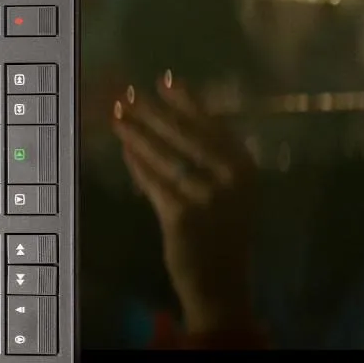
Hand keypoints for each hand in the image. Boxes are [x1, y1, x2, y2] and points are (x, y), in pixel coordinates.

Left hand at [111, 70, 258, 333]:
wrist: (223, 282)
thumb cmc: (226, 233)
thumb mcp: (233, 192)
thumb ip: (215, 160)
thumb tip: (177, 120)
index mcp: (245, 168)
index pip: (213, 124)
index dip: (188, 101)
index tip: (165, 80)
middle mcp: (230, 178)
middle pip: (185, 135)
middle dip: (154, 112)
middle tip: (129, 95)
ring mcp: (207, 198)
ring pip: (164, 157)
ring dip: (138, 134)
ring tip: (118, 117)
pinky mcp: (182, 217)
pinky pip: (153, 183)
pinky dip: (137, 165)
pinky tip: (125, 150)